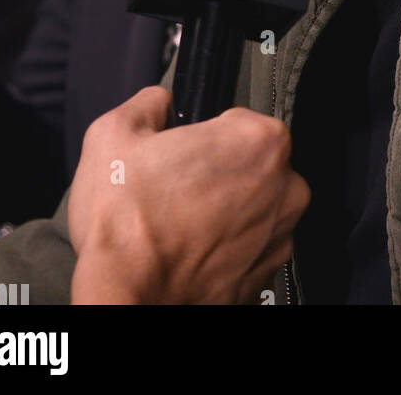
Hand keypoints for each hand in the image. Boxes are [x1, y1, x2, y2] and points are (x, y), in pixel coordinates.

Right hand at [68, 87, 309, 304]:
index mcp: (260, 141)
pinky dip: (226, 250)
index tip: (184, 151)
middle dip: (220, 173)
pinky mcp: (266, 277)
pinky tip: (189, 251)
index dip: (206, 134)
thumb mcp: (115, 133)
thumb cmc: (126, 223)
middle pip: (254, 165)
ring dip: (226, 212)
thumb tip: (159, 101)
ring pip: (255, 209)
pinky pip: (250, 250)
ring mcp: (280, 237)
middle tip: (177, 188)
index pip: (240, 121)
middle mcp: (285, 188)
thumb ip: (149, 102)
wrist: (124, 299)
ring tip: (179, 223)